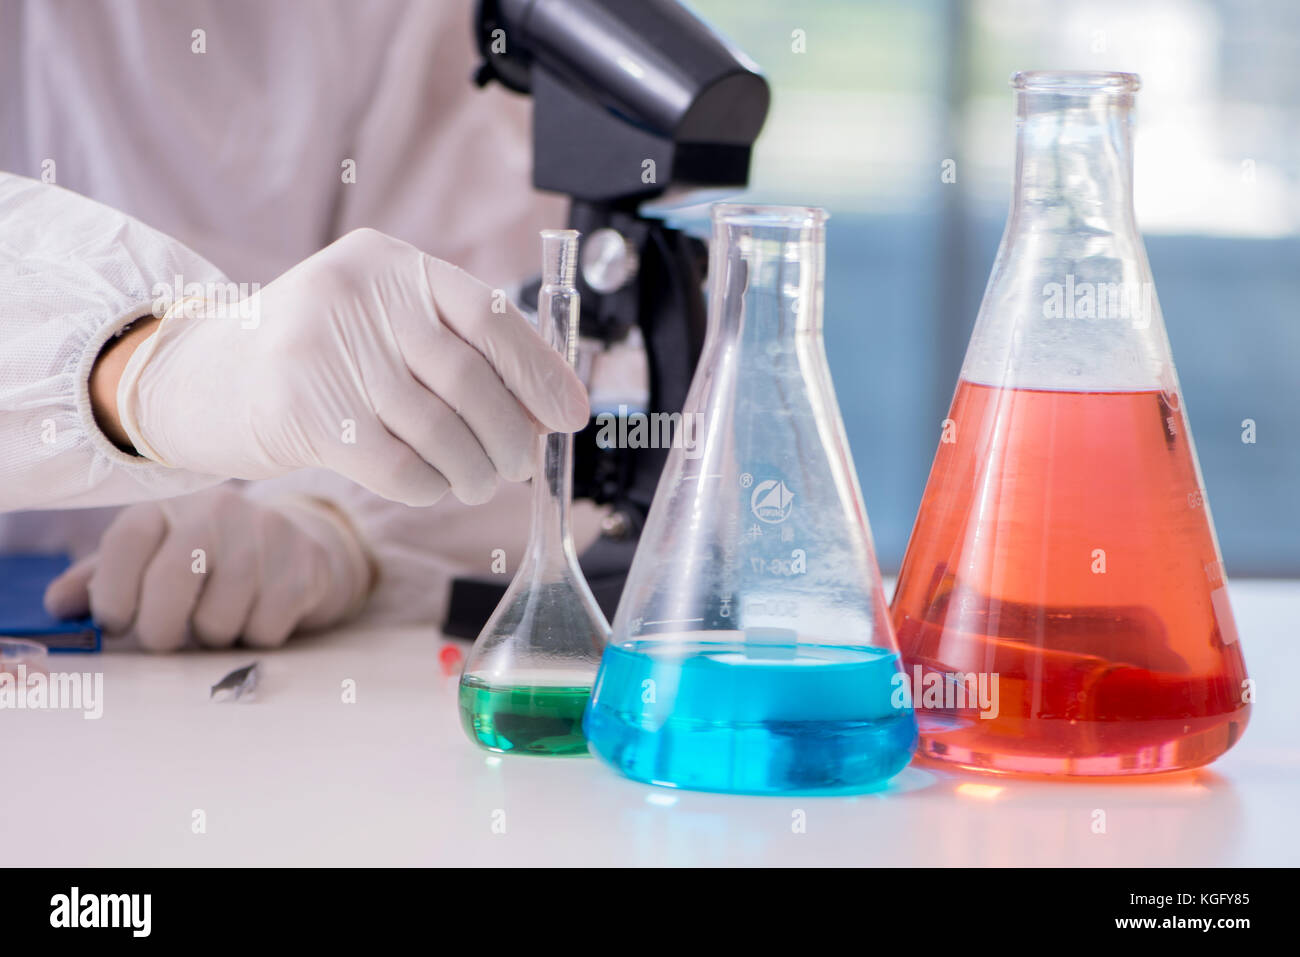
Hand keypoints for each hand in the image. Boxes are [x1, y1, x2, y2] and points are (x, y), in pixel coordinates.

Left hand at [43, 486, 373, 651]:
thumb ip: (102, 580)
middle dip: (160, 630)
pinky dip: (256, 638)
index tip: (117, 623)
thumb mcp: (152, 560)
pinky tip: (258, 615)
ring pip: (220, 617)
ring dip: (214, 637)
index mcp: (170, 506)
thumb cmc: (209, 560)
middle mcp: (218, 510)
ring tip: (220, 618)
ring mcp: (267, 534)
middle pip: (172, 580)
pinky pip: (265, 629)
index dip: (113, 592)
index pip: (127, 539)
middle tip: (166, 639)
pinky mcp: (306, 564)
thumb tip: (59, 605)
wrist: (297, 544)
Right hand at [116, 228, 587, 505]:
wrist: (208, 375)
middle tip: (521, 464)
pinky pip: (396, 465)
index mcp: (392, 263)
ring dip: (475, 469)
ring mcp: (321, 349)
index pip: (491, 315)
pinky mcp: (297, 409)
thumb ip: (458, 346)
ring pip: (437, 429)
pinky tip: (432, 485)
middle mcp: (356, 293)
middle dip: (511, 434)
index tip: (573, 415)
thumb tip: (550, 405)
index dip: (541, 373)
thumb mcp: (385, 321)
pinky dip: (430, 486)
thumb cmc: (325, 355)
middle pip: (468, 379)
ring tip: (480, 480)